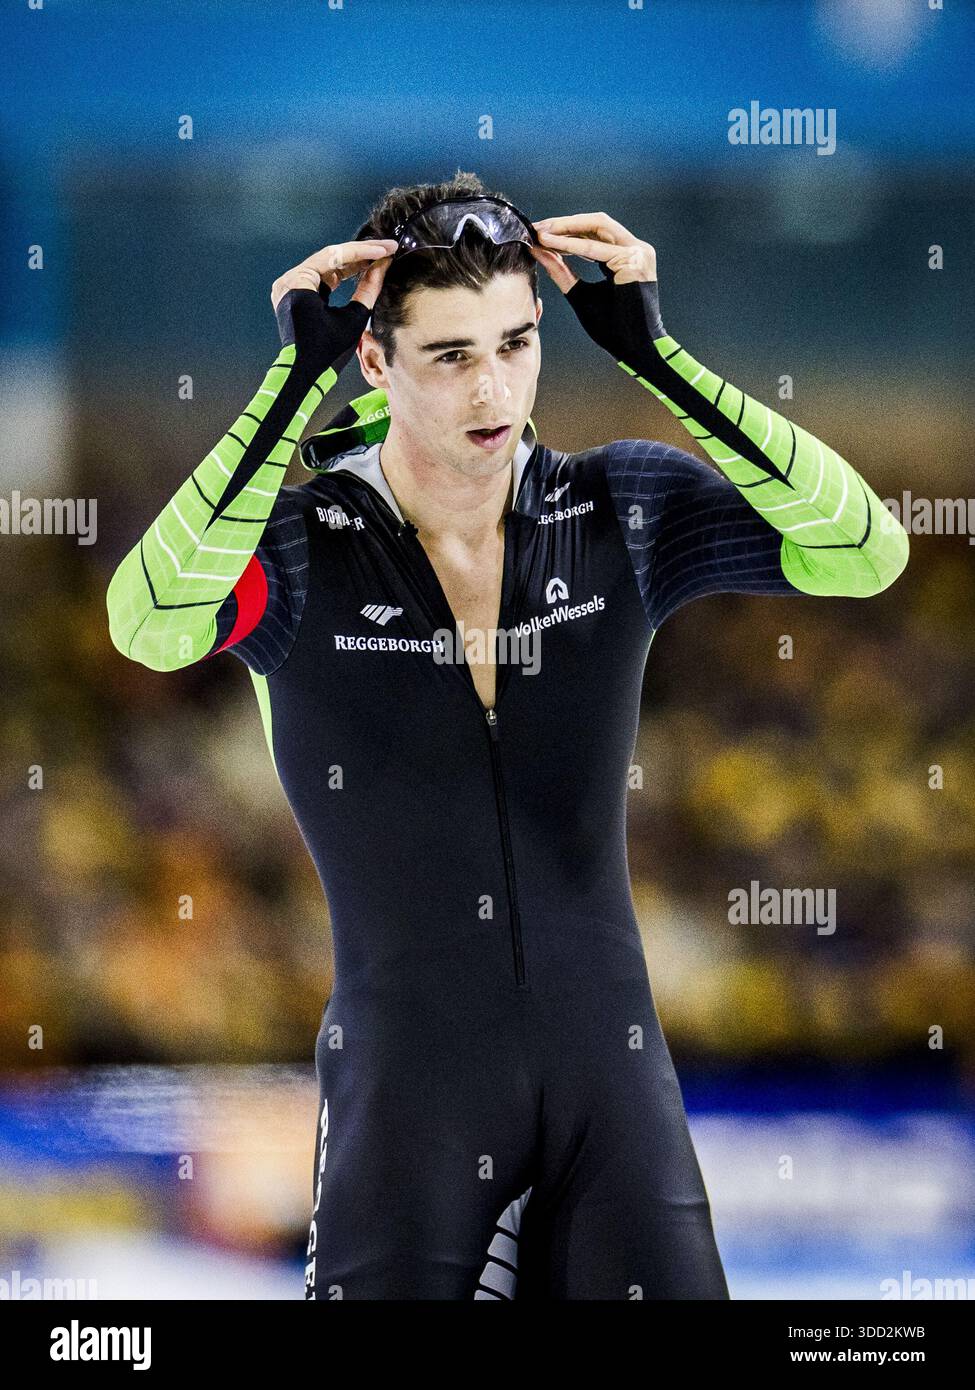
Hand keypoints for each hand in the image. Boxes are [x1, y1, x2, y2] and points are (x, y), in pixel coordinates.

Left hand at [270, 239, 398, 371]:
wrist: (304, 375)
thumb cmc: (326, 352)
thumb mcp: (353, 318)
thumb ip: (368, 288)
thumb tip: (383, 266)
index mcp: (298, 282)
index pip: (335, 256)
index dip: (364, 252)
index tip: (387, 249)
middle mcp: (289, 280)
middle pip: (330, 258)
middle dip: (360, 254)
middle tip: (387, 248)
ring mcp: (290, 287)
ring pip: (327, 267)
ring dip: (353, 263)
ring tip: (379, 257)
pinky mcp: (296, 295)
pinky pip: (321, 279)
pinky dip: (341, 275)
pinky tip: (362, 269)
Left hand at [528, 212, 664, 367]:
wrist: (634, 349)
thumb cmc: (613, 329)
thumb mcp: (581, 295)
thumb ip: (562, 272)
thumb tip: (540, 251)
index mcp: (627, 257)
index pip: (595, 233)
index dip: (567, 230)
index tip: (541, 233)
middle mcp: (636, 249)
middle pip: (597, 223)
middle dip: (565, 224)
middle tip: (537, 228)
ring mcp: (638, 253)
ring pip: (598, 227)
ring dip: (567, 229)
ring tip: (542, 233)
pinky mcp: (634, 260)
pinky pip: (596, 248)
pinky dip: (572, 245)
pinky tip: (552, 244)